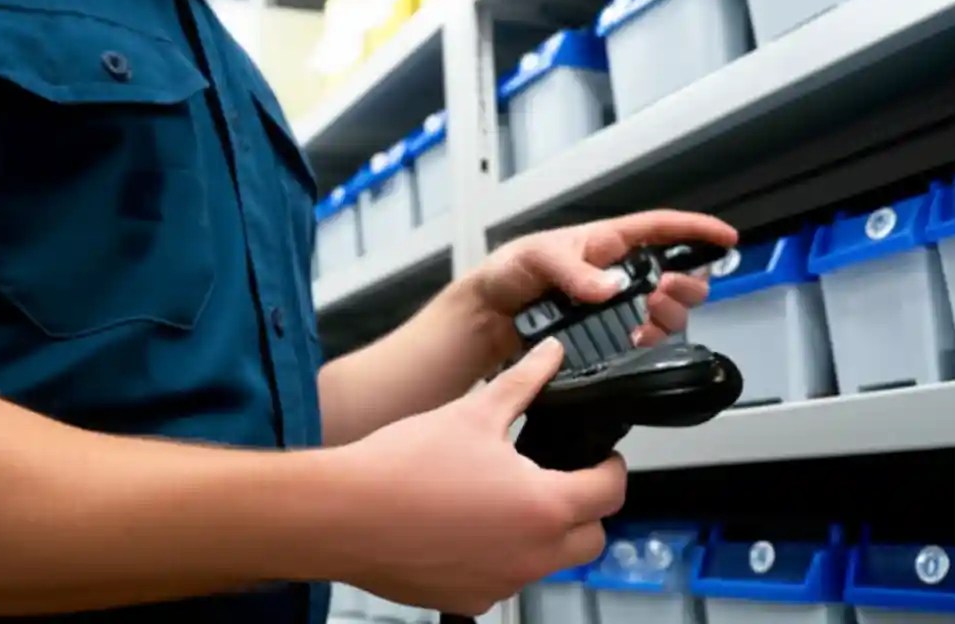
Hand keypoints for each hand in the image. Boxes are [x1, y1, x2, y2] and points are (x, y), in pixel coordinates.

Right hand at [333, 338, 624, 614]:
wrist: (343, 514)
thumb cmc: (404, 466)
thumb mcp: (474, 413)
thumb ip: (524, 384)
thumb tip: (552, 355)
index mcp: (543, 506)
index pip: (610, 492)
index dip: (611, 468)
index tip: (601, 457)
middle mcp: (531, 555)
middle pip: (591, 538)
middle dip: (585, 508)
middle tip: (562, 478)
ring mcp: (501, 584)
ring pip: (548, 562)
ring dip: (542, 534)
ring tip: (507, 497)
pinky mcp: (468, 600)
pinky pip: (505, 581)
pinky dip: (501, 557)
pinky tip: (469, 527)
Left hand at [469, 210, 737, 355]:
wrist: (488, 314)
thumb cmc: (509, 272)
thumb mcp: (539, 259)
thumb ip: (575, 273)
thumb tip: (611, 286)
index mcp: (605, 241)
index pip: (660, 228)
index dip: (695, 230)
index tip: (726, 238)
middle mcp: (615, 268)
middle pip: (672, 271)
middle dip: (685, 283)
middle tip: (674, 295)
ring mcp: (612, 299)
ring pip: (663, 304)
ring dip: (669, 314)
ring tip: (654, 322)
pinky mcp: (605, 328)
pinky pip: (643, 331)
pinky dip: (650, 338)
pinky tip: (640, 342)